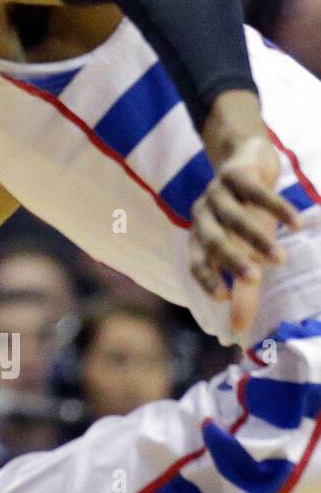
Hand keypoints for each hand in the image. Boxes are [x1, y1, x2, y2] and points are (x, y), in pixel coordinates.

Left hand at [189, 134, 299, 335]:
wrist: (246, 161)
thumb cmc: (245, 216)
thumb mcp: (245, 250)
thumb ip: (243, 288)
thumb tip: (239, 331)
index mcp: (199, 237)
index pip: (195, 261)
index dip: (206, 279)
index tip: (222, 299)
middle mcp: (203, 216)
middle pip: (214, 240)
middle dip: (232, 261)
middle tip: (254, 280)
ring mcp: (216, 193)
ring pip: (235, 217)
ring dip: (257, 238)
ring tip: (280, 259)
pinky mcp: (235, 174)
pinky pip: (255, 192)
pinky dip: (276, 207)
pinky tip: (296, 223)